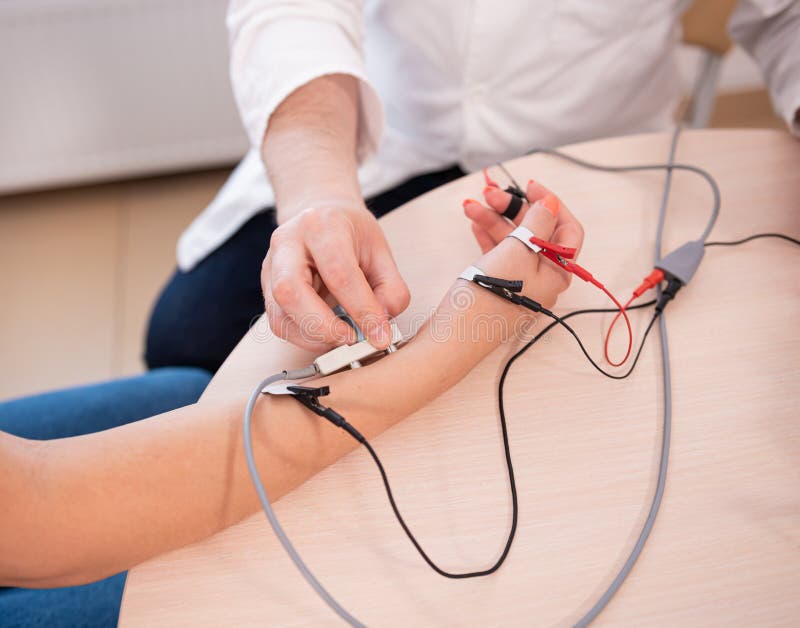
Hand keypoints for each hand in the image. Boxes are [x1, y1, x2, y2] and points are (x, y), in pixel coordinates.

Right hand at [262, 204, 410, 350]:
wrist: (320, 216)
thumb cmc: (351, 233)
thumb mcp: (380, 251)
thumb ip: (389, 288)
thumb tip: (381, 328)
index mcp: (322, 225)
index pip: (338, 272)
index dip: (362, 309)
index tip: (380, 334)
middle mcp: (287, 243)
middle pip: (290, 291)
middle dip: (324, 326)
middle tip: (353, 339)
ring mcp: (271, 266)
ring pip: (279, 314)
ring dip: (314, 337)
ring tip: (343, 337)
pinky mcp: (266, 288)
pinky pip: (279, 323)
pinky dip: (305, 337)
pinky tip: (328, 334)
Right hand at [463, 178, 583, 308]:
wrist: (456, 336)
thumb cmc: (490, 296)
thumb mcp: (517, 251)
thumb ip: (537, 223)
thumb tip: (550, 205)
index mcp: (558, 271)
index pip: (567, 229)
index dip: (551, 204)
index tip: (530, 185)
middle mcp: (543, 278)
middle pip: (537, 232)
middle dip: (514, 208)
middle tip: (490, 194)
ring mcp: (520, 283)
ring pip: (514, 241)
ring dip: (495, 219)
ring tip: (471, 207)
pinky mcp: (499, 288)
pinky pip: (499, 255)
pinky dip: (488, 237)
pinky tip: (474, 223)